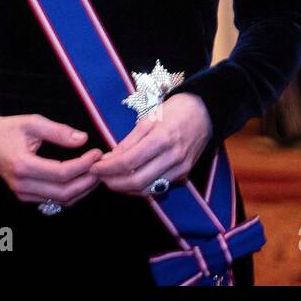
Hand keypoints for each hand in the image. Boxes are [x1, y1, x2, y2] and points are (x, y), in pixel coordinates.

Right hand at [0, 114, 102, 208]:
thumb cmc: (8, 130)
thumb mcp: (33, 122)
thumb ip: (58, 131)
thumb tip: (83, 139)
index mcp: (23, 165)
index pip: (61, 173)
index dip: (83, 165)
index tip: (97, 153)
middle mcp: (22, 184)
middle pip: (63, 192)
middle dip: (87, 181)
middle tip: (102, 166)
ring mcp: (23, 193)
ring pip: (60, 200)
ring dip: (82, 189)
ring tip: (96, 173)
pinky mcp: (25, 196)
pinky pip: (54, 200)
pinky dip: (71, 193)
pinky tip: (82, 179)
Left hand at [90, 94, 211, 196]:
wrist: (205, 112)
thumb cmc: (175, 110)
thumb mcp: (149, 118)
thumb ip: (129, 141)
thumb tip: (109, 159)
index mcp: (162, 139)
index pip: (128, 162)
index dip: (108, 168)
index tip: (94, 167)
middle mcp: (173, 158)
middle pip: (136, 181)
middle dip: (113, 182)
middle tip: (99, 176)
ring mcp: (180, 169)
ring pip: (146, 190)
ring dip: (125, 189)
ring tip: (111, 180)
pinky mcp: (184, 175)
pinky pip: (157, 188)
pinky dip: (140, 188)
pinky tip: (129, 181)